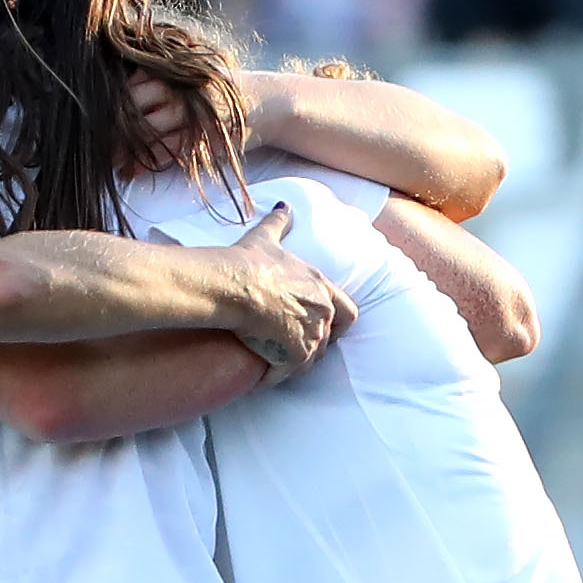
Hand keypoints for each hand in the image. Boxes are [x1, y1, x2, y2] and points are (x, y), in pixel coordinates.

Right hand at [206, 200, 351, 373]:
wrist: (235, 286)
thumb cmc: (249, 261)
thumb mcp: (266, 238)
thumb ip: (279, 224)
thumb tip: (283, 207)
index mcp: (321, 286)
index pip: (347, 312)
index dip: (337, 324)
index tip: (326, 329)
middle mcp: (322, 313)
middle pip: (329, 340)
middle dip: (314, 346)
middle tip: (292, 348)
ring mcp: (311, 336)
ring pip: (310, 360)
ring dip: (295, 363)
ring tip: (276, 363)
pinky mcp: (294, 356)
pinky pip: (286, 374)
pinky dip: (273, 376)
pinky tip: (260, 375)